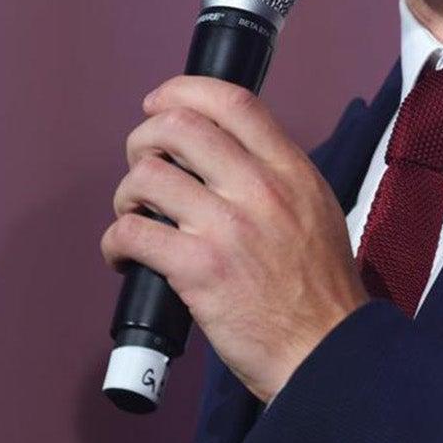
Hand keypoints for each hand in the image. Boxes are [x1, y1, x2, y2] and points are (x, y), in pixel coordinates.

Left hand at [101, 76, 369, 403]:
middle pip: (179, 127)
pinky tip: (125, 257)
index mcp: (291, 171)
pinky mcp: (200, 270)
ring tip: (134, 215)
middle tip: (142, 163)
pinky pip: (133, 233)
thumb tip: (225, 156)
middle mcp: (260, 189)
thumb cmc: (321, 292)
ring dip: (127, 193)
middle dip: (144, 139)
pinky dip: (115, 242)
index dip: (184, 90)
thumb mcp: (317, 211)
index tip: (161, 104)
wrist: (326, 352)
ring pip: (147, 176)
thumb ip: (277, 177)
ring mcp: (228, 228)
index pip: (234, 101)